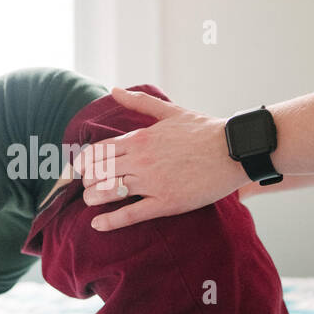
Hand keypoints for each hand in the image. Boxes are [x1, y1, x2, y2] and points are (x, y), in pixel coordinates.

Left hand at [70, 87, 249, 231]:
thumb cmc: (204, 130)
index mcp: (140, 138)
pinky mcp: (166, 202)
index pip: (99, 151)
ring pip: (109, 192)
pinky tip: (98, 224)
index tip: (81, 168)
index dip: (85, 161)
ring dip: (93, 198)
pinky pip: (131, 214)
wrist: (233, 150)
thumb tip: (114, 89)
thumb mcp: (170, 111)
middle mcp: (141, 160)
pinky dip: (110, 221)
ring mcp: (152, 182)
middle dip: (88, 180)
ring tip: (91, 200)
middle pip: (99, 172)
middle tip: (87, 185)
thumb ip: (139, 102)